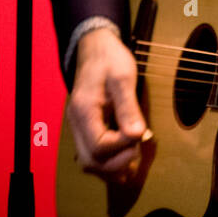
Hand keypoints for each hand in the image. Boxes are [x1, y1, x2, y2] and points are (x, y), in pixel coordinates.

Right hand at [68, 27, 149, 181]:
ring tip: (134, 161)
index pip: (99, 146)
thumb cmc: (110, 60)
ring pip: (89, 162)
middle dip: (116, 164)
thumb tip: (138, 135)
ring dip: (112, 168)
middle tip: (138, 152)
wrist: (96, 48)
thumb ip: (129, 107)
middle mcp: (77, 123)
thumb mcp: (123, 78)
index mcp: (84, 111)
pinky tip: (126, 158)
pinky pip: (92, 153)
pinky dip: (108, 162)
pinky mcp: (86, 127)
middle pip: (90, 161)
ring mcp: (79, 127)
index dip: (122, 147)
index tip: (140, 135)